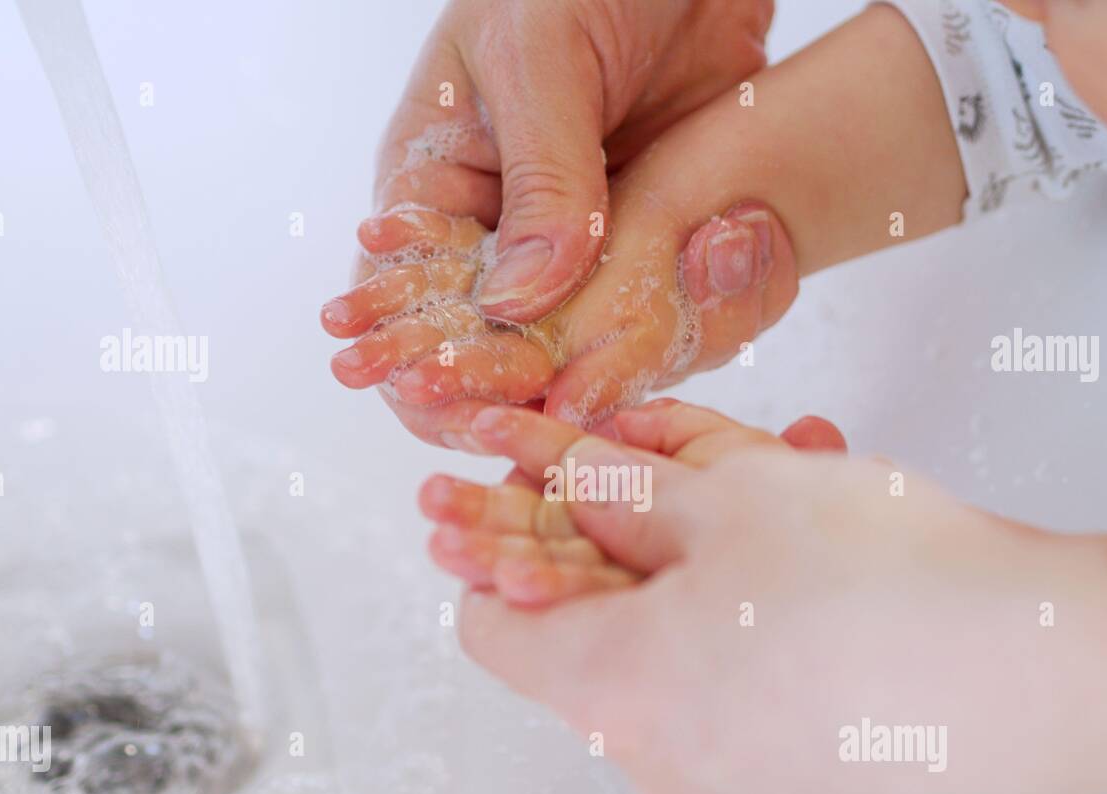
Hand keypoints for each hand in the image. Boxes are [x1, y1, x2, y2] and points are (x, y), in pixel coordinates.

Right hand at [324, 6, 966, 444]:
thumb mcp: (539, 58)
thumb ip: (538, 181)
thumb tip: (520, 304)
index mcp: (438, 186)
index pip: (406, 301)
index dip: (420, 360)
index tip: (446, 397)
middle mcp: (503, 232)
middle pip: (488, 349)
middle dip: (511, 391)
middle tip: (544, 422)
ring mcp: (579, 247)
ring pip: (575, 346)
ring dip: (606, 365)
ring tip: (631, 365)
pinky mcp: (647, 246)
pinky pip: (650, 314)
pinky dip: (673, 326)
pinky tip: (700, 303)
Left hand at [440, 403, 1106, 793]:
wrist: (1047, 678)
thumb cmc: (879, 582)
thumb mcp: (728, 493)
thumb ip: (624, 485)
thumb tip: (570, 480)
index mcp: (607, 691)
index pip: (489, 626)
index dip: (499, 541)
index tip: (527, 488)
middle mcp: (658, 761)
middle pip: (598, 630)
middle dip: (632, 527)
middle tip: (682, 452)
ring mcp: (737, 787)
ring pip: (685, 650)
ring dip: (712, 560)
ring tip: (784, 475)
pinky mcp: (808, 788)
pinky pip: (749, 691)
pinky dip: (762, 618)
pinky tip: (830, 551)